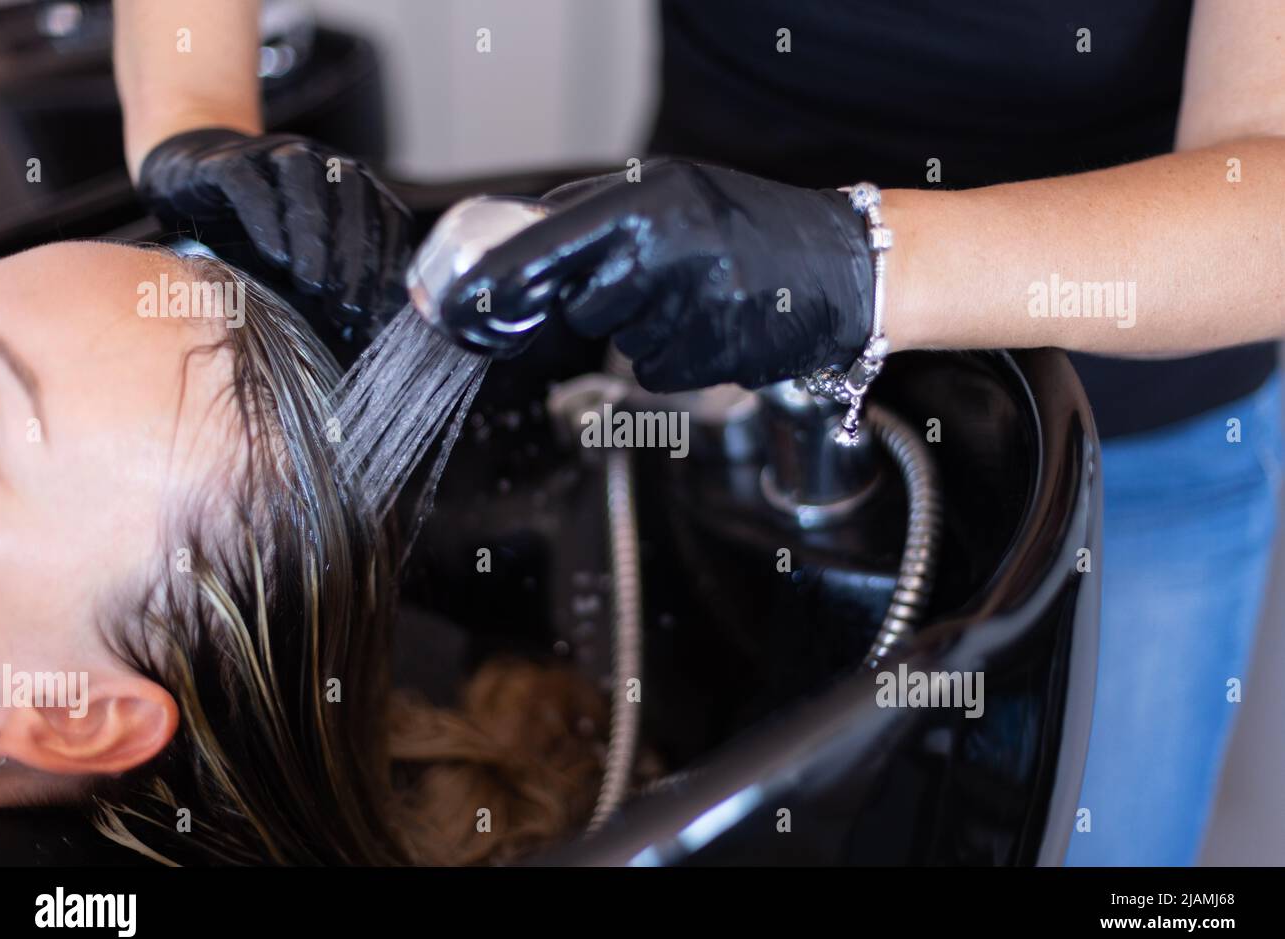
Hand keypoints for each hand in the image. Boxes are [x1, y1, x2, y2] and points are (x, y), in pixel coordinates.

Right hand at [137, 128, 414, 340]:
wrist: (194, 192)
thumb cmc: (263, 241)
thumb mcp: (308, 273)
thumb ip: (339, 297)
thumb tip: (371, 342)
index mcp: (355, 189)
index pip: (388, 220)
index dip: (389, 268)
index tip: (376, 317)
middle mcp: (323, 164)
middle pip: (354, 198)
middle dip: (354, 259)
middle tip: (347, 309)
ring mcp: (275, 154)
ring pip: (305, 179)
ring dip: (314, 235)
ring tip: (312, 284)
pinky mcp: (227, 161)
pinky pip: (250, 182)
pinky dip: (265, 218)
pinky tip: (273, 257)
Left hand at [438, 160, 873, 390]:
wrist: (844, 268)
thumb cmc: (755, 228)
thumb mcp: (675, 193)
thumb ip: (599, 217)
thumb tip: (520, 247)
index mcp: (649, 199)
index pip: (546, 244)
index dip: (502, 278)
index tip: (468, 300)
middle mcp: (665, 248)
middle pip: (582, 305)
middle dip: (606, 303)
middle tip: (656, 282)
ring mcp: (690, 305)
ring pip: (624, 342)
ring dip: (648, 330)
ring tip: (702, 299)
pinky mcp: (710, 355)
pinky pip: (658, 372)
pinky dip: (679, 358)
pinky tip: (717, 327)